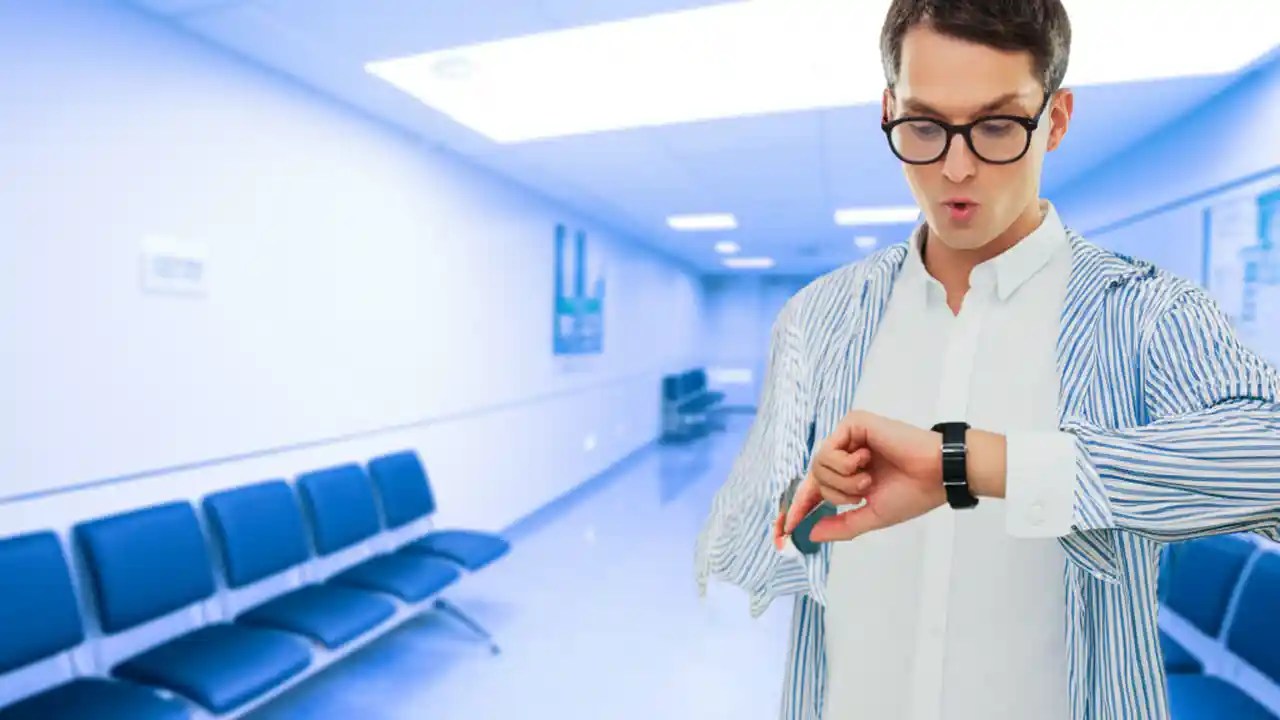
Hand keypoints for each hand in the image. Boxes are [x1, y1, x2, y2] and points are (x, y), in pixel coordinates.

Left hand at [779, 411, 945, 544]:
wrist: (934, 475)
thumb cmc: (911, 494)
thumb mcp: (870, 516)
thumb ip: (841, 525)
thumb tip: (812, 533)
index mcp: (851, 476)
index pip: (815, 490)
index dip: (799, 508)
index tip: (783, 530)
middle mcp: (847, 455)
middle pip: (815, 478)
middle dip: (837, 493)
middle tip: (865, 490)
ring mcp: (849, 438)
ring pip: (819, 464)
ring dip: (844, 480)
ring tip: (869, 477)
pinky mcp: (853, 424)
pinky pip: (828, 449)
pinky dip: (845, 463)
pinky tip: (867, 458)